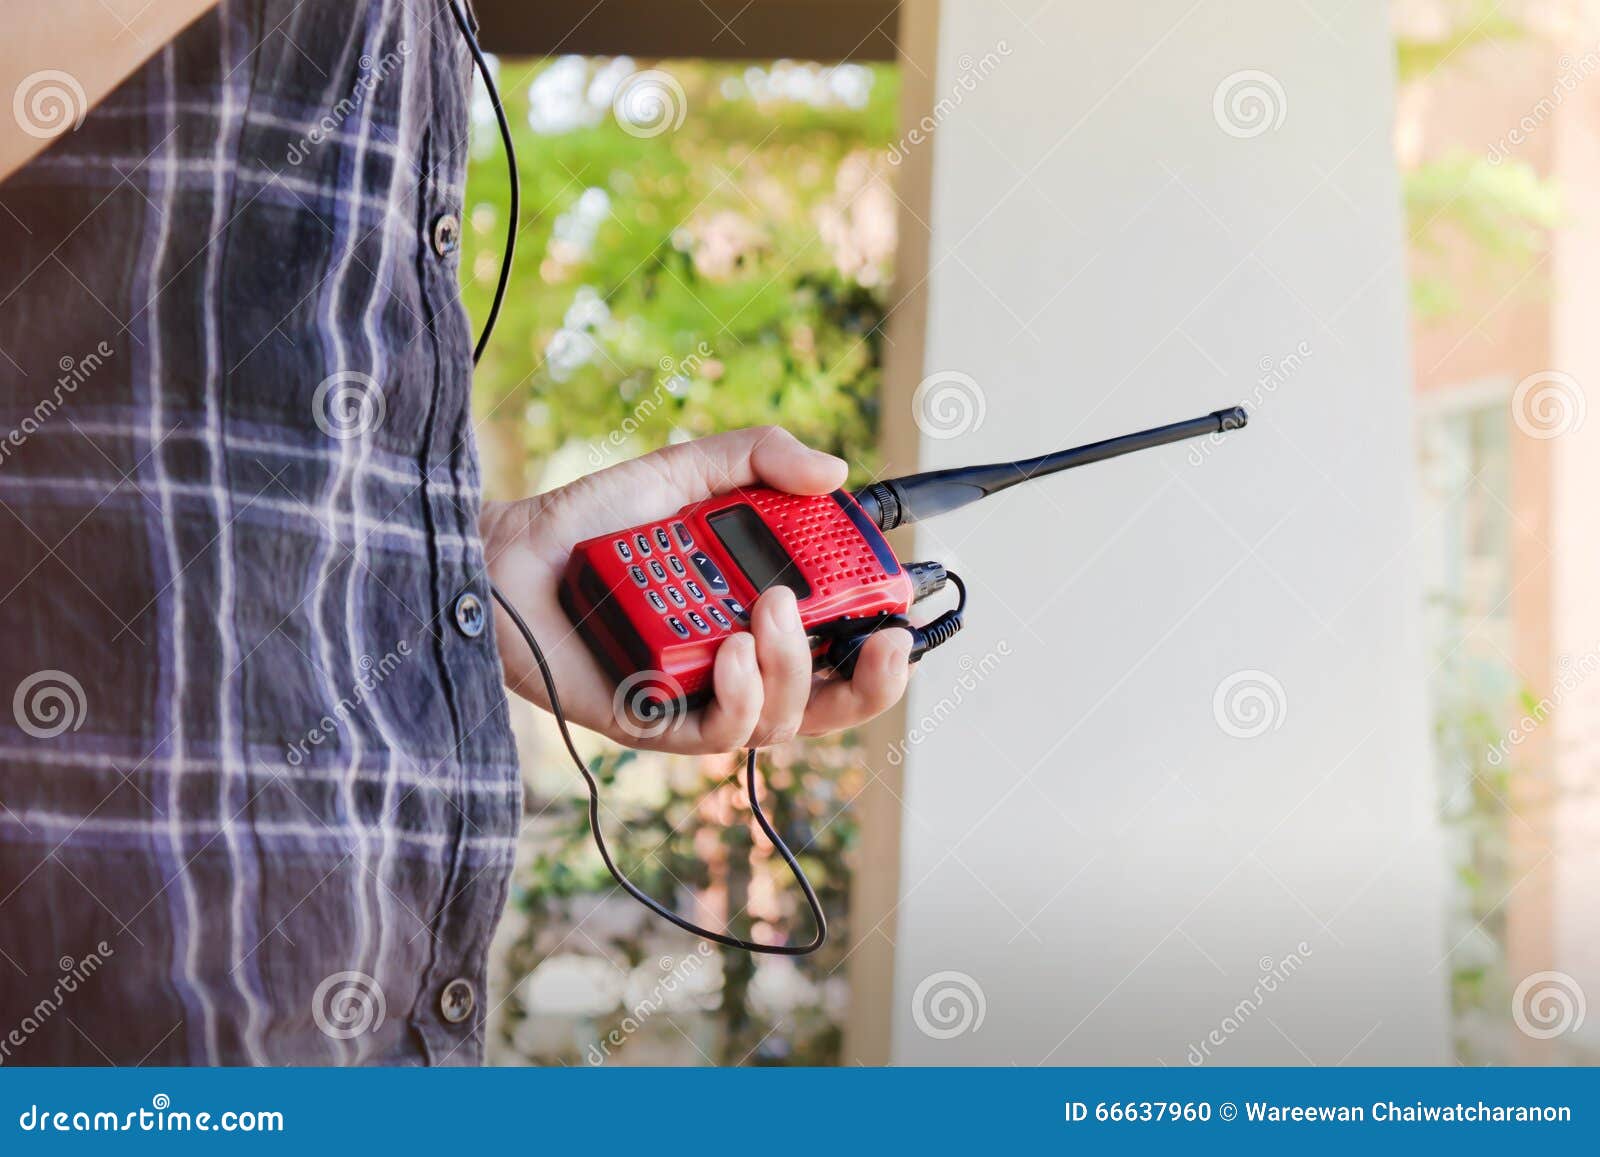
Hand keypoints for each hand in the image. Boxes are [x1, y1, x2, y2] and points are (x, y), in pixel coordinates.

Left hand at [481, 427, 912, 753]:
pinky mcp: (652, 722)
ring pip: (781, 720)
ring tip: (769, 608)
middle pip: (829, 703)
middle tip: (885, 640)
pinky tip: (732, 651)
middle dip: (873, 682)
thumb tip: (836, 470)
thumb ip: (760, 459)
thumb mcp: (686, 473)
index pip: (840, 646)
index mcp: (756, 614)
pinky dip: (738, 695)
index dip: (883, 640)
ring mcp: (696, 698)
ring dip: (794, 667)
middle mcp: (736, 665)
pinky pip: (716, 733)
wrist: (505, 554)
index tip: (903, 606)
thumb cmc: (592, 522)